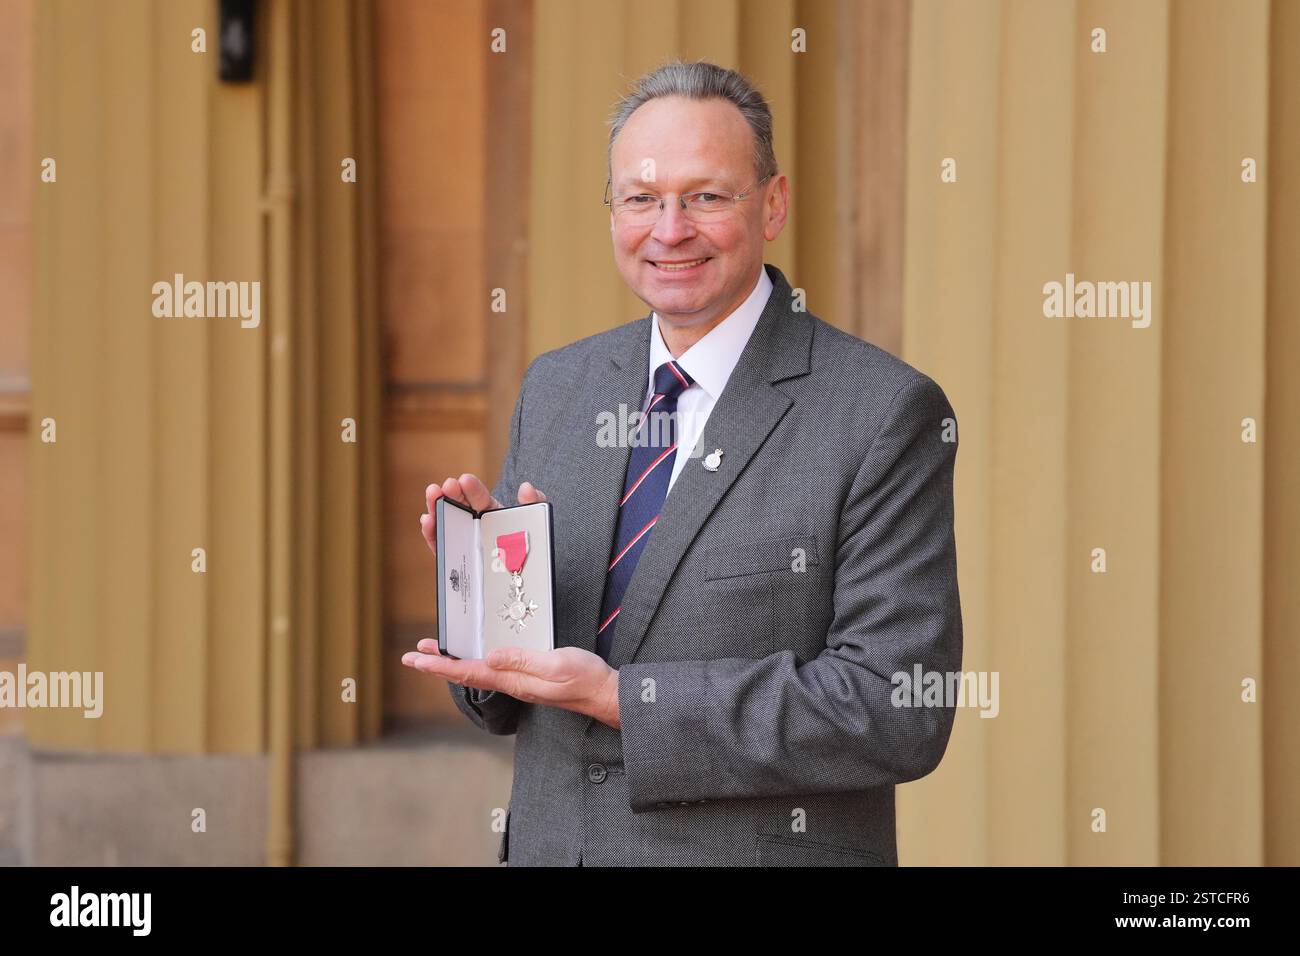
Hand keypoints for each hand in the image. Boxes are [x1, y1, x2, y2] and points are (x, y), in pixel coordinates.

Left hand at [402, 640, 620, 728]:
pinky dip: (473, 663)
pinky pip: (492, 671)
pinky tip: (473, 658)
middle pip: (466, 673)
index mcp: (514, 680)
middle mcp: (512, 684)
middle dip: (438, 664)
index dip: (441, 664)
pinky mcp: (528, 679)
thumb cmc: (585, 679)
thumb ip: (523, 660)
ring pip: (477, 672)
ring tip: (434, 653)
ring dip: (452, 663)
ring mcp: (519, 683)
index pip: (469, 672)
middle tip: (413, 655)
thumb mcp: (556, 664)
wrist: (605, 694)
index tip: (417, 658)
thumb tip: (490, 656)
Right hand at [420, 473, 546, 554]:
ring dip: (436, 507)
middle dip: (451, 493)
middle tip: (446, 485)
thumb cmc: (527, 549)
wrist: (521, 584)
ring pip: (445, 522)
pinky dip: (432, 534)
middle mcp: (473, 524)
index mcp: (491, 513)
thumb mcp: (536, 523)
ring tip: (432, 494)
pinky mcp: (454, 561)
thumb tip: (526, 487)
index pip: (479, 497)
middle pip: (458, 506)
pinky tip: (428, 521)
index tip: (465, 480)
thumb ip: (535, 503)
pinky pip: (441, 547)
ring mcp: (462, 541)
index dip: (472, 488)